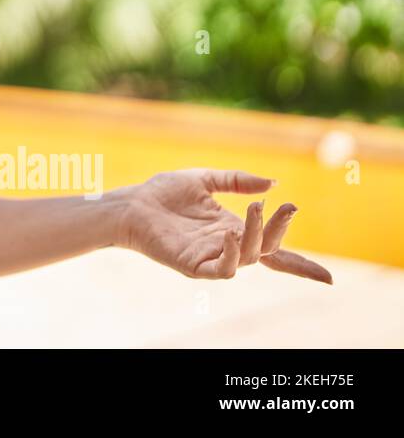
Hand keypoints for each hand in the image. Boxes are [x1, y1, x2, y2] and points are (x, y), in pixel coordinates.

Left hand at [114, 169, 332, 283]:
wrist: (131, 203)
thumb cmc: (163, 193)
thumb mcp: (206, 179)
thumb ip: (238, 181)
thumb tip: (273, 183)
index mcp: (233, 229)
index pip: (273, 252)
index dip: (299, 266)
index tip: (330, 280)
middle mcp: (227, 246)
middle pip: (267, 249)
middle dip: (281, 229)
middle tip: (288, 208)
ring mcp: (211, 258)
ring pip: (249, 258)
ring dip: (259, 235)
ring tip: (256, 209)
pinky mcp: (193, 266)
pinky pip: (221, 268)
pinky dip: (231, 254)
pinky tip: (230, 234)